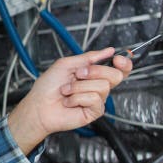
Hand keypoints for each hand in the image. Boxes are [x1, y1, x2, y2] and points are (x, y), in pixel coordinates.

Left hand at [7, 47, 132, 153]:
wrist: (38, 105)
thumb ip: (89, 57)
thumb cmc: (48, 86)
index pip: (119, 69)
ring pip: (102, 86)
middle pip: (115, 75)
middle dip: (95, 71)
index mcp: (94, 74)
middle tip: (78, 75)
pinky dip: (77, 98)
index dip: (124, 63)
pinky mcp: (94, 112)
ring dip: (79, 86)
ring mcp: (97, 100)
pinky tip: (69, 101)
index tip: (117, 59)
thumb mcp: (66, 64)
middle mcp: (98, 86)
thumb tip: (108, 50)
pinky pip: (94, 99)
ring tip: (67, 91)